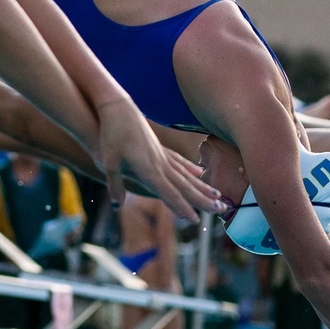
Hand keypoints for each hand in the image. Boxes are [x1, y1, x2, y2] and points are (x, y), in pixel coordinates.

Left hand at [94, 99, 223, 221]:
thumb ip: (115, 184)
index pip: (169, 193)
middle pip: (185, 186)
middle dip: (202, 200)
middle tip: (221, 209)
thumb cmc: (111, 134)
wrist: (118, 108)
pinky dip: (190, 169)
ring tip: (218, 195)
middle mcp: (160, 163)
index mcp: (149, 169)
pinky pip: (178, 161)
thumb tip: (116, 205)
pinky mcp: (159, 147)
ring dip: (202, 186)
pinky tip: (200, 172)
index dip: (182, 207)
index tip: (196, 220)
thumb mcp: (108, 161)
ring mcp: (162, 154)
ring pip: (186, 175)